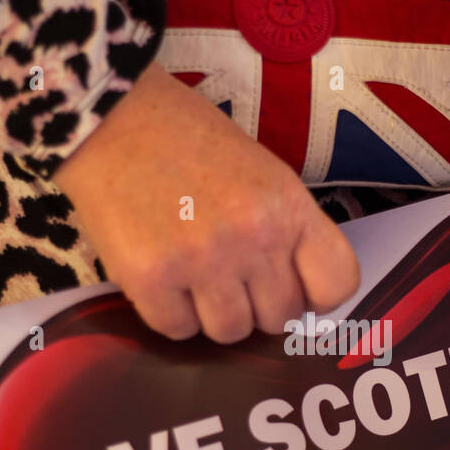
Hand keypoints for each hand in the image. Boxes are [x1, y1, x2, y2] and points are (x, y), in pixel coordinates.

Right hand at [54, 62, 359, 342]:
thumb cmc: (188, 140)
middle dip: (258, 304)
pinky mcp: (149, 279)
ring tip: (195, 277)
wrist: (113, 118)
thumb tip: (298, 288)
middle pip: (280, 318)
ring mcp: (201, 262)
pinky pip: (177, 330)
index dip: (315, 294)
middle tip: (231, 277)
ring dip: (213, 313)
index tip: (293, 286)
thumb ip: (287, 228)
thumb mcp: (261, 172)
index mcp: (288, 207)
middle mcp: (253, 238)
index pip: (336, 283)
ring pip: (230, 331)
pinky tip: (163, 278)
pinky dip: (170, 314)